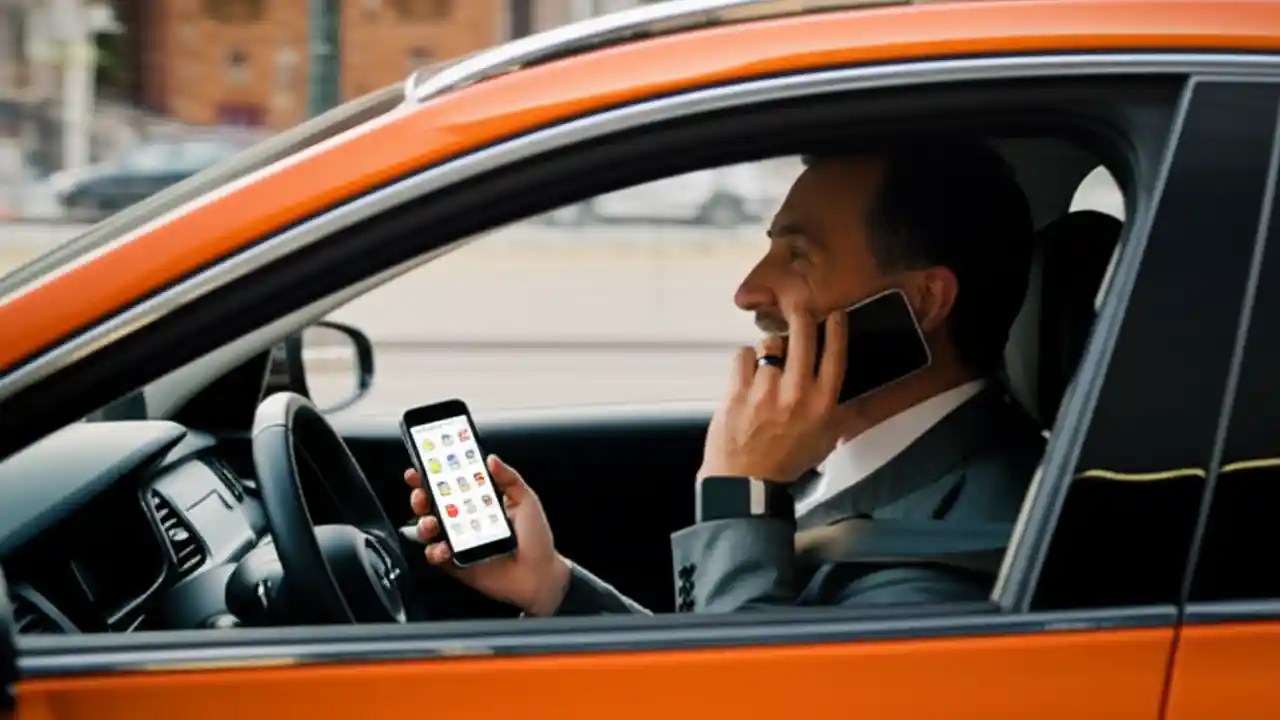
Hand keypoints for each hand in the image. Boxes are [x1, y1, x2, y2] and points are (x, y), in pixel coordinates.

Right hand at [405, 456, 570, 615]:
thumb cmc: (536, 538)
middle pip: (431, 505)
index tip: (423, 465)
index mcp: (478, 502)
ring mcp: (458, 542)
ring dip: (423, 523)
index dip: (433, 474)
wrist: (541, 575)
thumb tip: (491, 458)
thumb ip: (509, 478)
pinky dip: (435, 551)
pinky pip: (436, 556)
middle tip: (422, 492)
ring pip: (428, 530)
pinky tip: (445, 548)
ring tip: (432, 522)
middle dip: (420, 495)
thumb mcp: (526, 501)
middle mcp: (464, 521)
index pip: (450, 484)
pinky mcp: (456, 564)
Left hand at [698, 298, 846, 483]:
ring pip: (769, 344)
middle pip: (803, 336)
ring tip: (768, 362)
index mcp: (822, 404)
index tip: (836, 315)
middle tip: (800, 313)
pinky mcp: (738, 391)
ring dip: (770, 348)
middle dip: (802, 317)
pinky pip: (743, 355)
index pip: (835, 355)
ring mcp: (765, 390)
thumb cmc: (786, 462)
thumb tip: (861, 397)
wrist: (746, 481)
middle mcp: (796, 393)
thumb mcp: (826, 440)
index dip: (837, 329)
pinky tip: (748, 372)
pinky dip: (746, 359)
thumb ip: (843, 415)